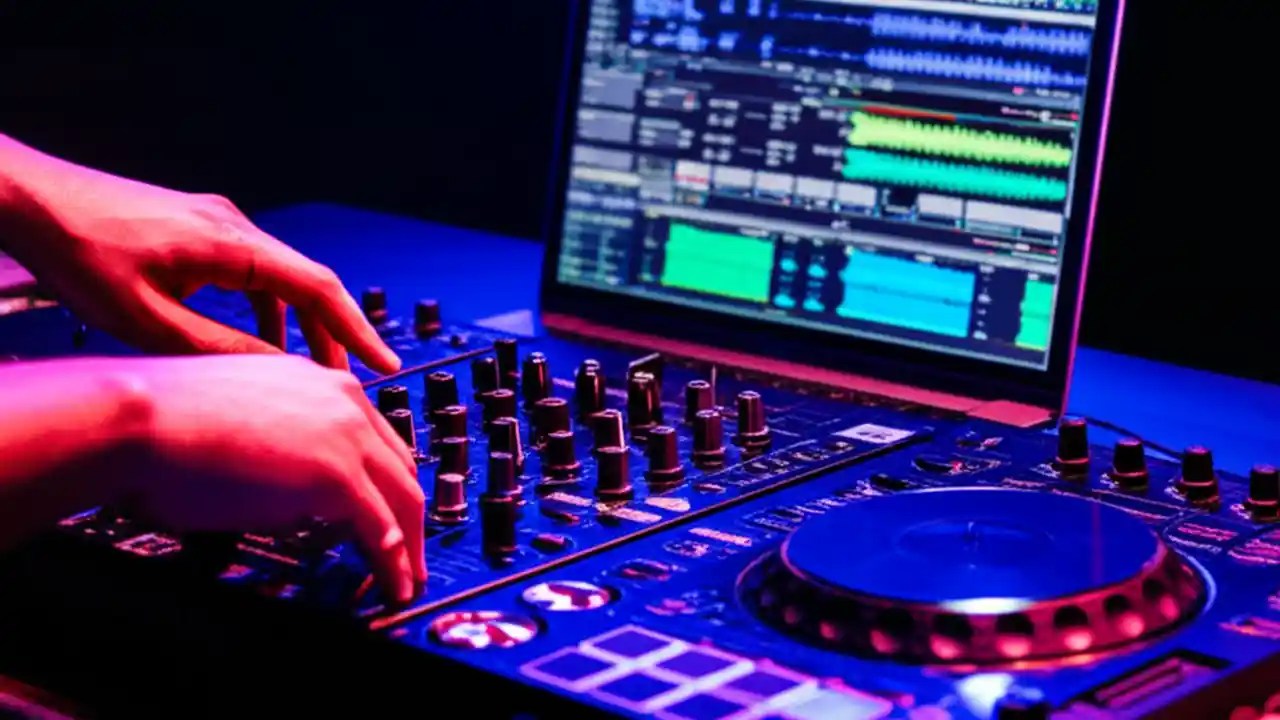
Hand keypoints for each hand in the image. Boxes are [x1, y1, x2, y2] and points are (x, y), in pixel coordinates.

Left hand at [9, 157, 398, 373]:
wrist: (30, 199)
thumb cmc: (77, 251)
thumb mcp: (147, 318)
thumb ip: (217, 347)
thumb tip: (273, 374)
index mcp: (231, 243)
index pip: (318, 288)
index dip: (357, 331)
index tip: (386, 365)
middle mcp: (234, 227)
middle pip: (307, 284)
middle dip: (333, 336)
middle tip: (348, 382)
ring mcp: (216, 225)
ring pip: (278, 281)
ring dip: (296, 326)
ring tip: (302, 372)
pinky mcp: (197, 231)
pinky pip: (250, 274)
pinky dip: (264, 310)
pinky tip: (253, 341)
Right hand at [123, 354, 424, 602]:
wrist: (140, 417)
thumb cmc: (164, 421)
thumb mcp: (243, 420)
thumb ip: (281, 444)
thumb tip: (290, 491)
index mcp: (320, 380)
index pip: (376, 436)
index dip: (386, 479)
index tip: (388, 509)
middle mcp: (344, 399)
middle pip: (401, 466)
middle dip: (409, 513)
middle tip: (409, 550)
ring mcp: (346, 435)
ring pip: (403, 497)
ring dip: (409, 544)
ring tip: (406, 578)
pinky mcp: (338, 474)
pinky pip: (383, 528)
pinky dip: (394, 561)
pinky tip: (392, 584)